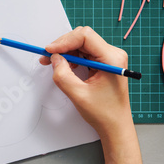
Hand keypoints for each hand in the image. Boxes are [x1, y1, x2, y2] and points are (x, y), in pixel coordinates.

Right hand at [40, 27, 133, 143]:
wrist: (116, 126)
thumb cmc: (105, 113)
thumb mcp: (78, 95)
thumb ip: (63, 75)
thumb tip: (55, 58)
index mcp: (112, 59)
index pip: (85, 36)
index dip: (65, 41)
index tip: (50, 51)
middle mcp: (113, 55)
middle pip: (83, 38)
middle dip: (63, 46)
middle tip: (48, 57)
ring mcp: (110, 58)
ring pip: (82, 44)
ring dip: (66, 51)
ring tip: (54, 63)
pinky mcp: (104, 62)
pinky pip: (85, 52)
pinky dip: (72, 57)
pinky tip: (66, 66)